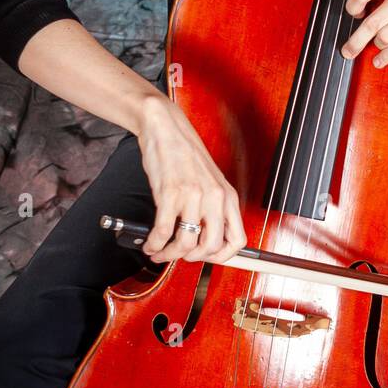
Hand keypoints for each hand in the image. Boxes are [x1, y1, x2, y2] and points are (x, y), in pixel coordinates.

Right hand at [135, 95, 246, 264]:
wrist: (166, 128)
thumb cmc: (185, 154)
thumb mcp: (210, 181)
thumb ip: (213, 208)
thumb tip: (204, 239)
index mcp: (227, 196)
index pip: (238, 240)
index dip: (222, 256)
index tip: (206, 257)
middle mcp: (214, 197)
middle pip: (210, 247)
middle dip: (191, 258)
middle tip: (179, 256)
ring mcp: (193, 196)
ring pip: (185, 244)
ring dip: (169, 254)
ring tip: (159, 252)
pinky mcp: (170, 193)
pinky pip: (162, 231)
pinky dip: (154, 244)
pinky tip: (150, 243)